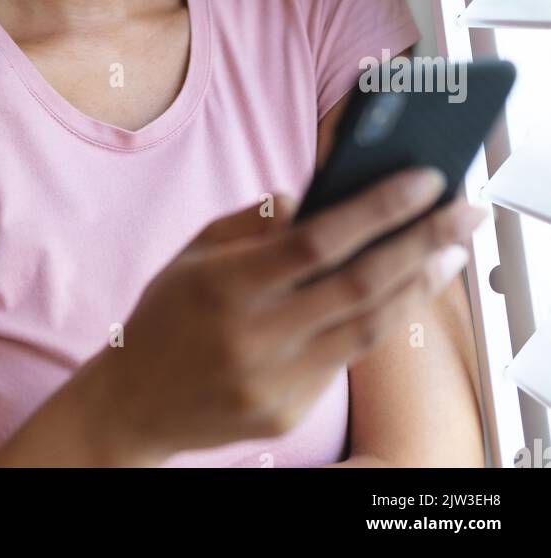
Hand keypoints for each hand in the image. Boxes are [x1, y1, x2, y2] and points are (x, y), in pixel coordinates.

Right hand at [90, 169, 485, 463]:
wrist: (132, 405)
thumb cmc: (166, 315)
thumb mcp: (194, 252)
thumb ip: (254, 222)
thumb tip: (316, 201)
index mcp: (224, 286)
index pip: (318, 242)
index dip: (378, 210)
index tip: (423, 181)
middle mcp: (253, 339)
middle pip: (359, 287)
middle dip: (422, 244)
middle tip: (464, 212)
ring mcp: (274, 384)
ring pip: (367, 329)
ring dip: (419, 286)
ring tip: (451, 252)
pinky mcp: (287, 414)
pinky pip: (346, 360)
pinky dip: (381, 321)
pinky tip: (404, 292)